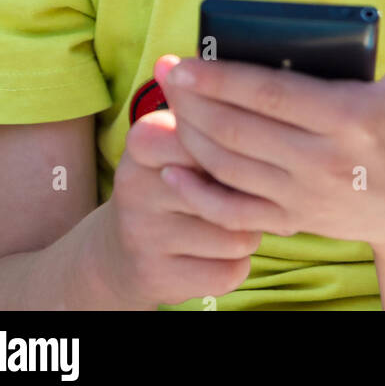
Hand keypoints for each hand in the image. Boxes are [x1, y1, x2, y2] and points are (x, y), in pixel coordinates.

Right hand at [101, 104, 262, 307]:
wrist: (119, 247)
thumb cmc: (171, 179)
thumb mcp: (179, 139)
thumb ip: (217, 117)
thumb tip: (265, 108)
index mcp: (144, 138)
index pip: (219, 137)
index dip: (247, 152)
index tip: (249, 155)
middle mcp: (136, 184)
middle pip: (235, 187)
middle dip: (252, 194)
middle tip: (248, 193)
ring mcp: (143, 234)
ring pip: (238, 236)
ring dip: (249, 234)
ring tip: (232, 224)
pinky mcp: (156, 277)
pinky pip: (229, 272)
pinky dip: (236, 266)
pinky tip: (218, 254)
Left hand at [156, 0, 384, 260]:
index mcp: (349, 117)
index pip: (269, 94)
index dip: (219, 77)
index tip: (181, 60)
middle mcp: (322, 161)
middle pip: (239, 132)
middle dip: (192, 102)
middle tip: (163, 72)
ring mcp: (308, 197)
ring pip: (230, 169)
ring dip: (191, 138)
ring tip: (166, 106)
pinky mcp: (299, 221)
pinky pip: (237, 214)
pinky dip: (199, 196)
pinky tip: (172, 173)